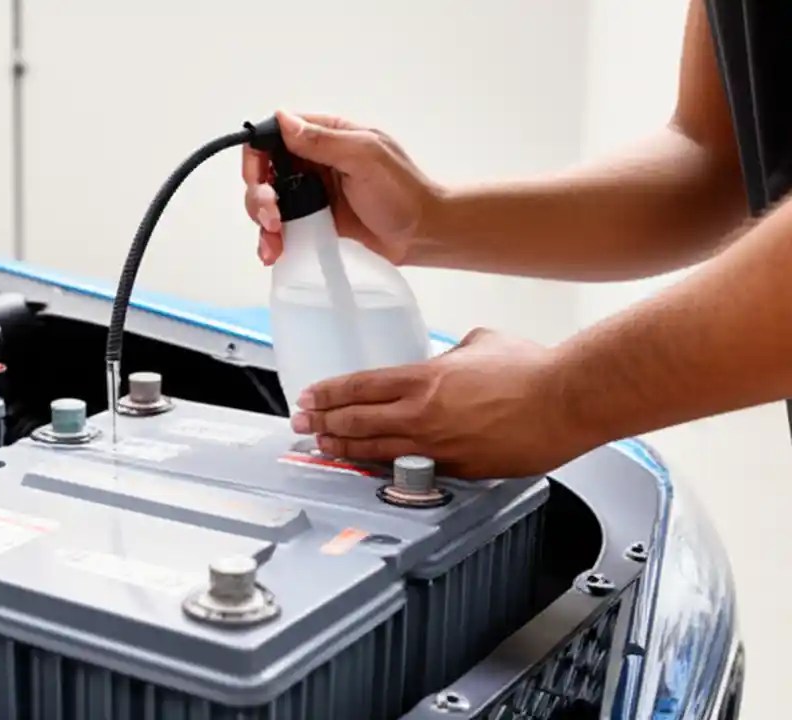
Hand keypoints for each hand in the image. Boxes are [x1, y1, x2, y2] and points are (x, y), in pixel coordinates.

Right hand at [243, 110, 445, 266]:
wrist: (422, 234)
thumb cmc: (402, 191)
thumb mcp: (365, 158)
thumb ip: (323, 141)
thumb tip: (282, 119)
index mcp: (325, 137)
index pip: (275, 134)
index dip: (258, 154)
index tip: (260, 178)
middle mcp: (312, 162)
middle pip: (263, 170)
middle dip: (258, 194)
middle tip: (272, 218)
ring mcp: (311, 193)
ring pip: (267, 201)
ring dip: (262, 220)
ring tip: (275, 241)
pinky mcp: (312, 221)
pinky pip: (281, 227)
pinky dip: (271, 240)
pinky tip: (274, 252)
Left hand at [289, 328, 596, 478]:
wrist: (565, 402)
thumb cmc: (532, 370)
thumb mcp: (482, 342)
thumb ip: (453, 352)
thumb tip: (447, 358)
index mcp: (424, 379)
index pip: (359, 387)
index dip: (328, 393)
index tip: (308, 396)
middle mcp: (422, 414)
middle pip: (356, 421)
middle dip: (322, 422)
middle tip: (302, 424)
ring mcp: (437, 446)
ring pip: (375, 451)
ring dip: (343, 449)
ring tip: (322, 447)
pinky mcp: (457, 470)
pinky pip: (408, 469)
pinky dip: (382, 466)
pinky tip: (368, 466)